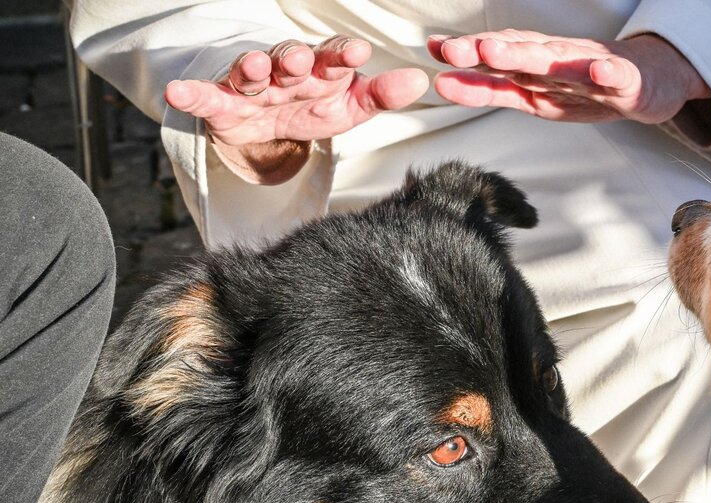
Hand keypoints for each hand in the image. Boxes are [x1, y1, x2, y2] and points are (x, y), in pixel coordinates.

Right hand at [165, 36, 428, 182]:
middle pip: (289, 58)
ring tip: (255, 66)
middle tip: (301, 59)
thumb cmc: (312, 107)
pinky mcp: (222, 105)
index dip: (343, 54)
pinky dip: (190, 94)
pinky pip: (204, 97)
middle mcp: (285, 71)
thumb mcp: (349, 107)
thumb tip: (420, 80)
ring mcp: (251, 86)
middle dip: (294, 57)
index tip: (358, 51)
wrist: (268, 128)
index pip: (334, 58)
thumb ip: (381, 95)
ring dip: (251, 67)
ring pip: (250, 71)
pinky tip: (177, 92)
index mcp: (320, 70)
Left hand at [427, 30, 710, 124]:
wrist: (648, 79)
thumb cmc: (586, 84)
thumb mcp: (536, 90)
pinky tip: (600, 71)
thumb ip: (493, 86)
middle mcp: (559, 63)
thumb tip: (442, 77)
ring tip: (498, 52)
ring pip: (559, 63)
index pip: (497, 59)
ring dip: (530, 55)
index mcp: (536, 69)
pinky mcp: (626, 81)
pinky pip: (618, 77)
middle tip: (456, 49)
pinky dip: (608, 72)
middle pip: (520, 55)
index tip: (435, 50)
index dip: (467, 55)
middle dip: (487, 52)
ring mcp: (592, 71)